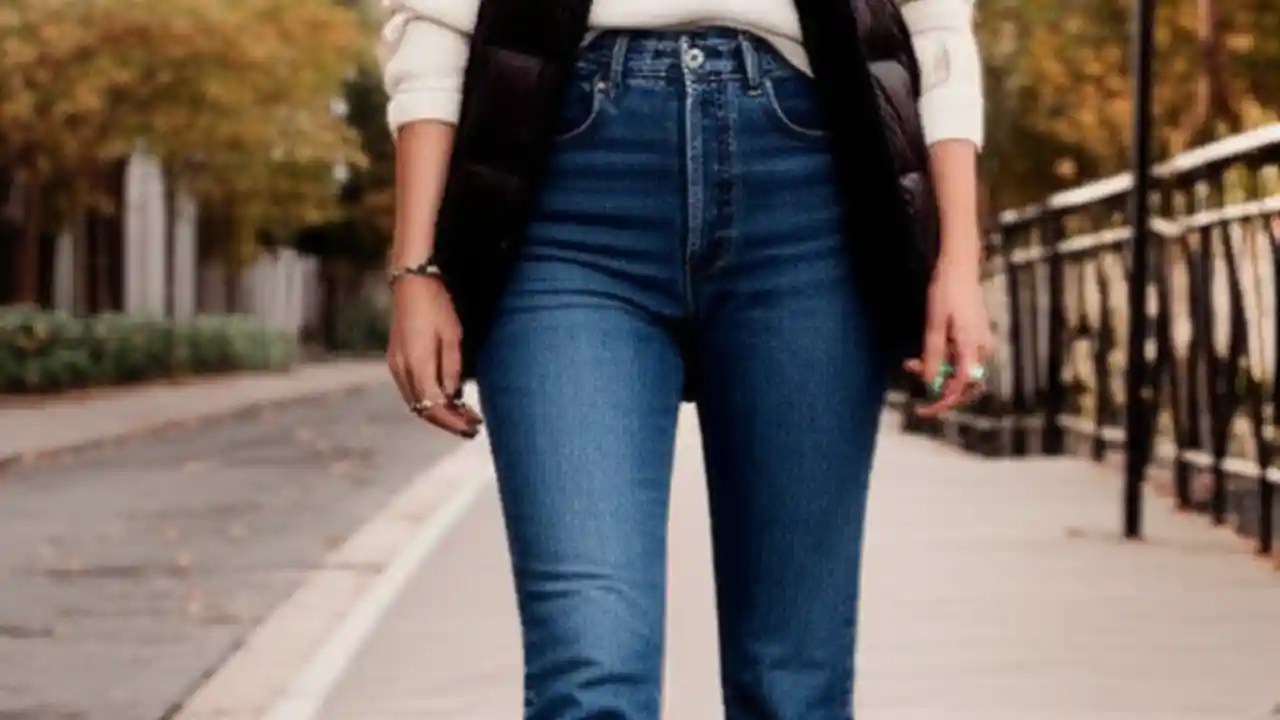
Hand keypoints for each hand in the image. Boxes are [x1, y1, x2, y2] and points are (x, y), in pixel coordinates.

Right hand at [386, 276, 482, 437]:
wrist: (412, 284)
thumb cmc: (437, 306)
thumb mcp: (453, 337)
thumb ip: (452, 370)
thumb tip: (452, 397)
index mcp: (417, 364)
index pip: (433, 406)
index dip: (453, 422)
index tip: (472, 429)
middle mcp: (401, 369)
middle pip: (422, 409)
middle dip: (447, 422)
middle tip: (472, 427)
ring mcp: (395, 365)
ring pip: (415, 402)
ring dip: (438, 412)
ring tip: (464, 416)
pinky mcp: (396, 360)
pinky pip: (411, 390)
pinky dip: (429, 400)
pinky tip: (448, 399)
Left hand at [904, 253, 992, 417]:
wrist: (960, 266)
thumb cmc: (946, 291)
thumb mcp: (934, 325)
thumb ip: (933, 355)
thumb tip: (929, 383)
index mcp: (972, 348)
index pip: (959, 388)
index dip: (941, 402)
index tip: (922, 409)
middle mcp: (981, 349)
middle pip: (963, 384)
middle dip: (938, 387)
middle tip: (913, 377)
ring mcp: (980, 343)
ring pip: (959, 371)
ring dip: (937, 372)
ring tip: (912, 362)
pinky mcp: (975, 337)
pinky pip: (960, 358)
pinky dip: (942, 361)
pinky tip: (926, 353)